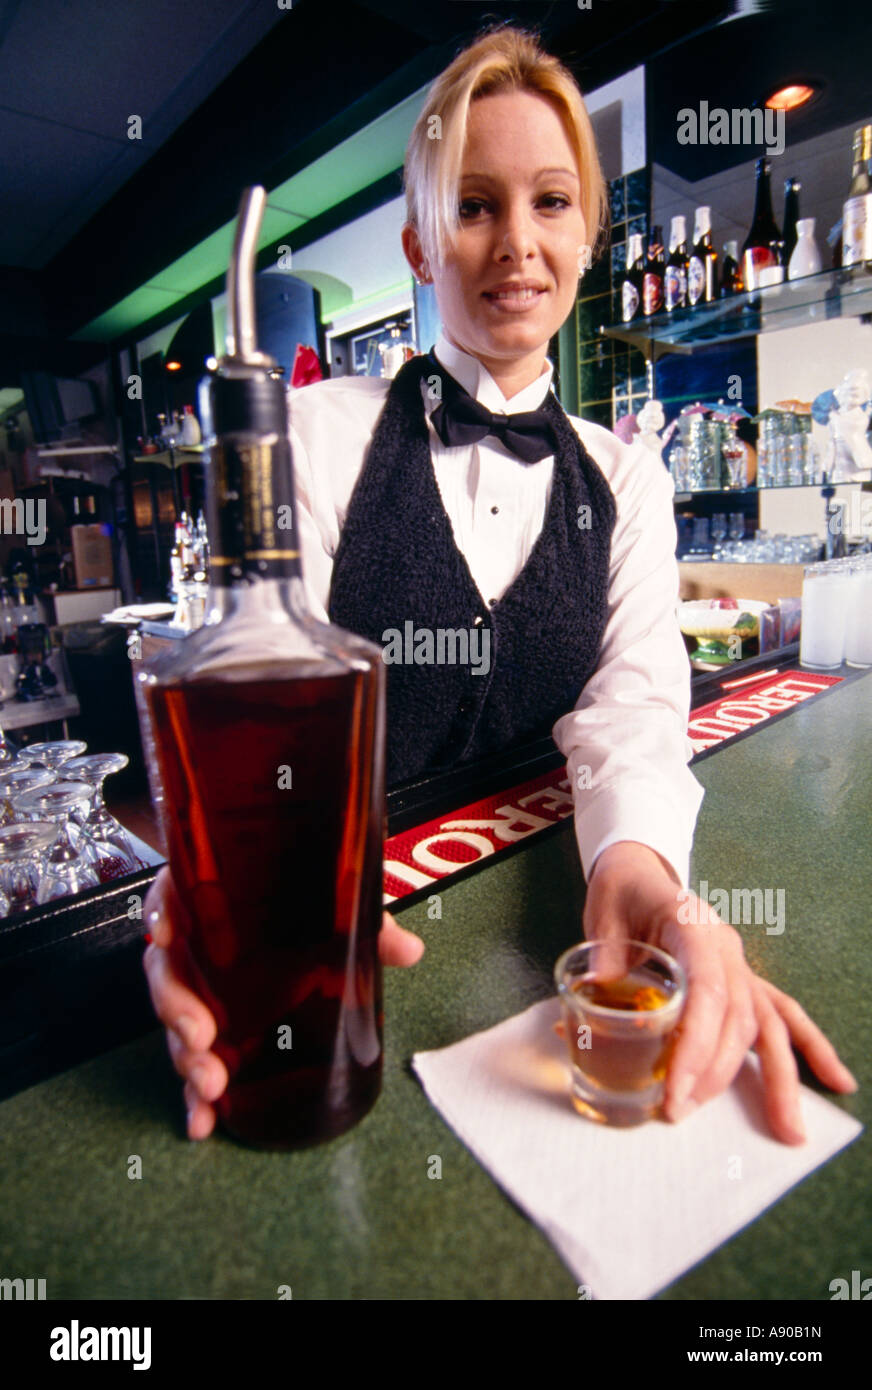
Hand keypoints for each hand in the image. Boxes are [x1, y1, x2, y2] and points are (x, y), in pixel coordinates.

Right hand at [142, 865, 423, 1139]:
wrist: (310, 911)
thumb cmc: (312, 903)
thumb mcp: (340, 905)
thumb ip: (369, 924)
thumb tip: (409, 950)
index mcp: (215, 899)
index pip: (172, 897)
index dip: (162, 914)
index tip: (166, 934)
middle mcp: (197, 944)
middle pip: (167, 971)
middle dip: (177, 1008)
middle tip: (200, 1039)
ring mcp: (201, 990)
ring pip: (175, 1021)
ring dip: (185, 1057)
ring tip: (210, 1086)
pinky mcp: (212, 1029)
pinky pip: (193, 1059)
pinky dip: (193, 1095)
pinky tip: (202, 1121)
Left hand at [582, 841, 857, 1143]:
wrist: (639, 871)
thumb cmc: (621, 892)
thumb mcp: (603, 914)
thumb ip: (605, 954)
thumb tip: (600, 993)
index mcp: (695, 927)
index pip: (708, 992)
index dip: (697, 1045)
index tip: (677, 1088)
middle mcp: (727, 948)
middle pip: (738, 1017)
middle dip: (716, 1073)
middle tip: (681, 1112)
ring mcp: (739, 964)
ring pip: (768, 1023)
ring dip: (776, 1079)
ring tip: (787, 1130)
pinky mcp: (742, 980)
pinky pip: (781, 1014)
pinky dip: (809, 1047)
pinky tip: (835, 1080)